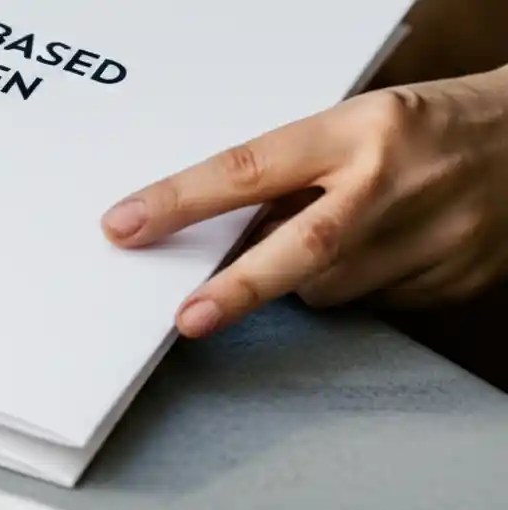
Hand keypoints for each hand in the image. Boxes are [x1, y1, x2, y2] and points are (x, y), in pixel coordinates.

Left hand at [101, 65, 507, 337]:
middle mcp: (393, 183)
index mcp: (359, 129)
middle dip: (236, 289)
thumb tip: (215, 232)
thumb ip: (294, 174)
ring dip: (306, 279)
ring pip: (329, 289)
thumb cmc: (431, 127)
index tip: (126, 224)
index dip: (180, 201)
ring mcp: (430, 238)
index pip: (250, 168)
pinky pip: (372, 304)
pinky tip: (385, 251)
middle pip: (299, 247)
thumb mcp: (359, 124)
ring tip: (342, 235)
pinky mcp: (449, 282)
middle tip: (186, 319)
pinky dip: (357, 287)